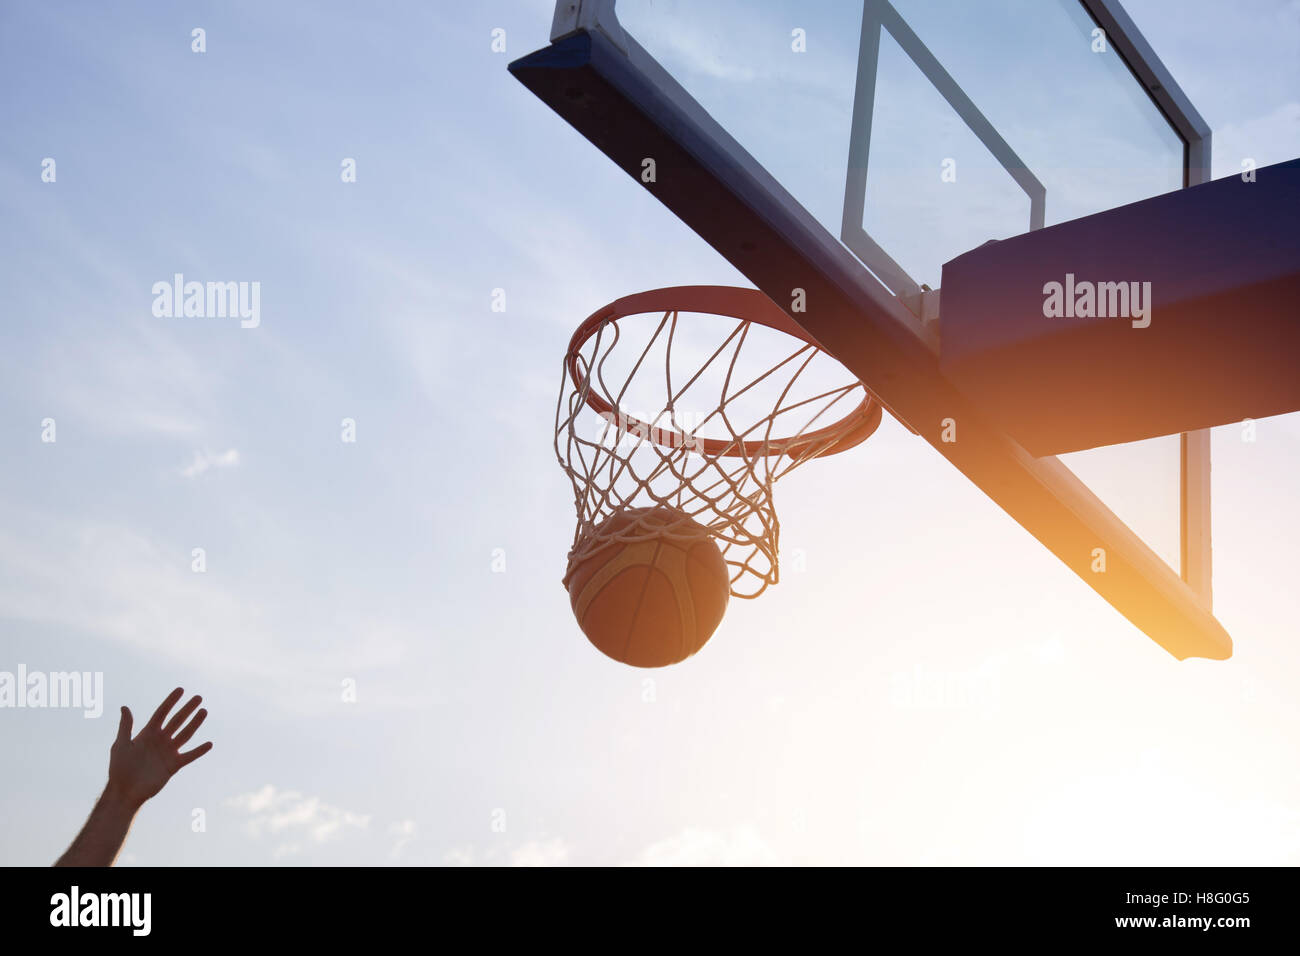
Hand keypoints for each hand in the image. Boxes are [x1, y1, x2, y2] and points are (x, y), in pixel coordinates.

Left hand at [106, 688, 212, 809]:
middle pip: (177, 721)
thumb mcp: (120, 745)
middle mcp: (160, 740)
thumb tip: (124, 707)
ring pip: (185, 735)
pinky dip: (199, 751)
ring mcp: (168, 752)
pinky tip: (209, 744)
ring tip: (204, 711)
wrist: (124, 791)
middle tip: (198, 698)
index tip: (181, 690)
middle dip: (187, 709)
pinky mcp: (174, 765)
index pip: (162, 713)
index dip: (171, 701)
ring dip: (195, 723)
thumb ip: (126, 726)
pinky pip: (189, 756)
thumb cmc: (119, 768)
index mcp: (148, 733)